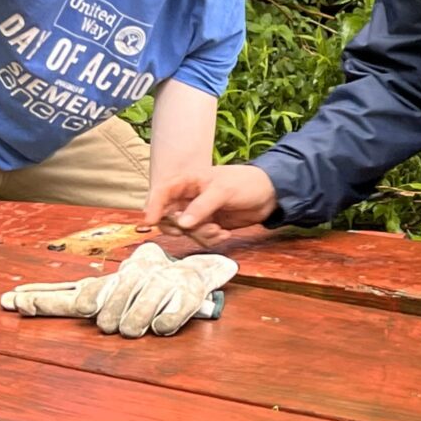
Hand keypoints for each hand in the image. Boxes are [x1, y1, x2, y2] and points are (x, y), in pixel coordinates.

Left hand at [2, 244, 236, 337]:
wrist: (197, 272)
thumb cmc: (147, 284)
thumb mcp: (111, 288)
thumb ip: (73, 295)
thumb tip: (19, 300)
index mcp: (110, 279)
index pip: (72, 292)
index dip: (43, 300)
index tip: (14, 303)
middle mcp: (132, 276)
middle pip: (104, 318)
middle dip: (112, 324)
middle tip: (124, 318)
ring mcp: (159, 283)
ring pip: (134, 325)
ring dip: (138, 326)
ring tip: (146, 318)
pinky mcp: (184, 294)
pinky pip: (162, 325)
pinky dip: (164, 325)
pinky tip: (166, 315)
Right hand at [145, 164, 276, 242]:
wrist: (270, 195)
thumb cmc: (246, 183)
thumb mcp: (224, 191)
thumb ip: (202, 206)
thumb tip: (181, 223)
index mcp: (188, 182)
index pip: (162, 192)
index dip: (152, 206)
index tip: (150, 221)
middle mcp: (189, 198)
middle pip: (169, 217)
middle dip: (182, 227)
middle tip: (197, 228)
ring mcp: (198, 213)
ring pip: (185, 231)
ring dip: (200, 234)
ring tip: (219, 229)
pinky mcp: (208, 225)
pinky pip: (198, 238)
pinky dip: (210, 239)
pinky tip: (224, 233)